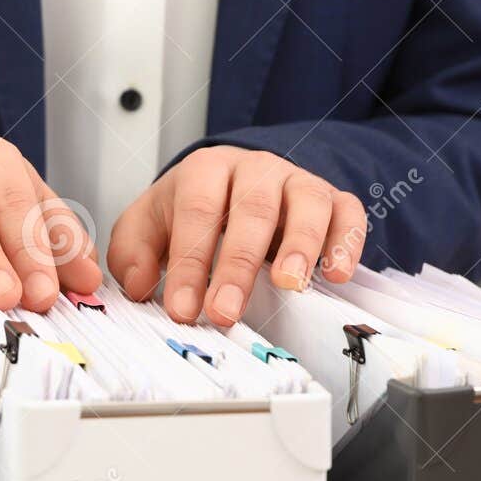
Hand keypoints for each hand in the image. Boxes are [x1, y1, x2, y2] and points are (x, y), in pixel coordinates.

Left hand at [106, 146, 366, 326]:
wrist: (232, 185)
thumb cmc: (189, 210)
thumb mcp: (148, 225)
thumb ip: (132, 253)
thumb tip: (139, 285)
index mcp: (205, 171)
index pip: (196, 214)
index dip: (190, 264)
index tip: (183, 309)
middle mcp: (255, 169)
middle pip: (252, 210)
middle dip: (237, 265)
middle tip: (225, 311)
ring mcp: (297, 182)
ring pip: (307, 203)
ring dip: (300, 245)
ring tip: (290, 285)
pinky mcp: (332, 200)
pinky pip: (347, 213)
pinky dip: (347, 242)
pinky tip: (337, 274)